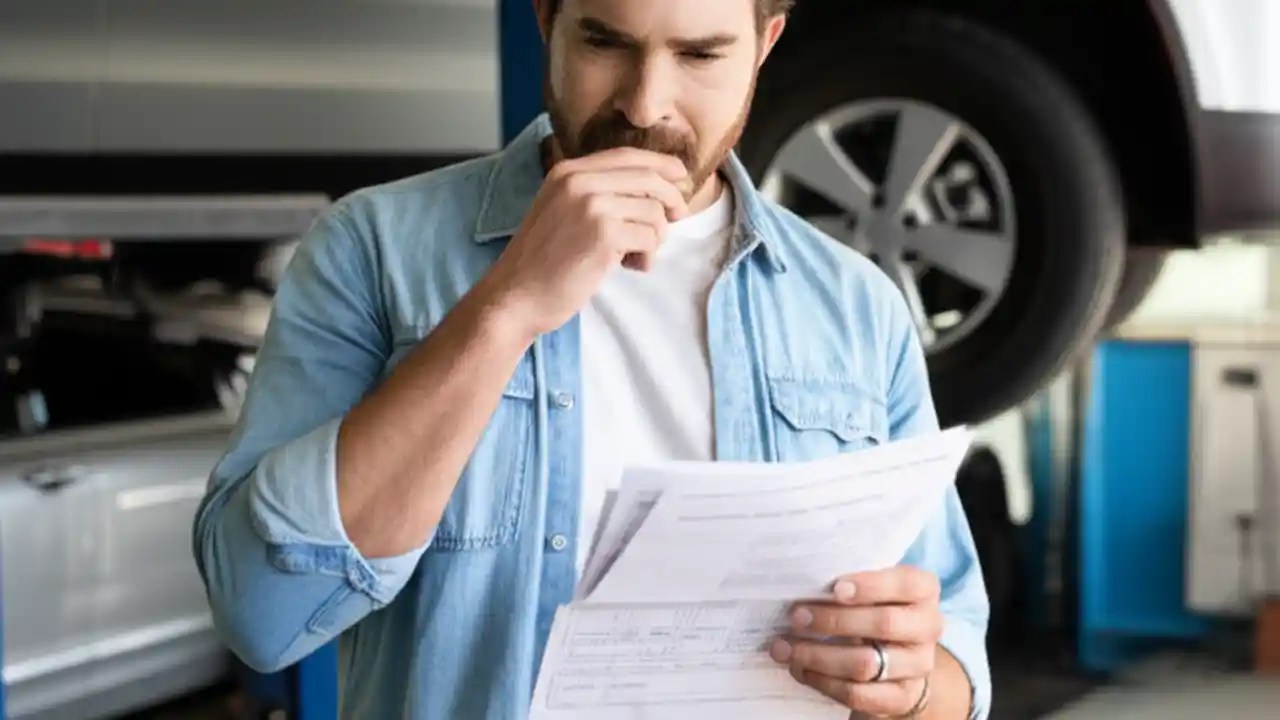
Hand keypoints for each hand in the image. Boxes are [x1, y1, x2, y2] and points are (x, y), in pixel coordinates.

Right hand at [476, 146, 689, 339]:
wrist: (515, 295)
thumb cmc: (542, 262)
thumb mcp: (562, 211)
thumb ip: (595, 194)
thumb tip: (653, 188)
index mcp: (568, 172)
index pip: (626, 156)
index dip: (660, 164)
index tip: (680, 176)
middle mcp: (579, 181)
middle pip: (648, 179)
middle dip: (670, 200)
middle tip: (677, 219)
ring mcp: (591, 205)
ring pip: (653, 210)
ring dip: (654, 237)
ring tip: (634, 257)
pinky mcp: (604, 234)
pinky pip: (650, 237)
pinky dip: (647, 255)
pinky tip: (629, 266)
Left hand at [771, 567, 941, 717]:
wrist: (896, 656)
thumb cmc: (872, 606)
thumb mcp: (870, 586)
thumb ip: (848, 582)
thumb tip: (801, 580)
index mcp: (923, 590)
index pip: (906, 583)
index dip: (871, 586)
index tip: (835, 588)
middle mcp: (928, 626)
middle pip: (884, 624)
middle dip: (834, 620)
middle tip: (796, 616)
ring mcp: (918, 665)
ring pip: (866, 663)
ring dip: (818, 655)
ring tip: (784, 647)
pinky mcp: (902, 697)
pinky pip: (858, 693)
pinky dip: (823, 681)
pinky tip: (800, 668)